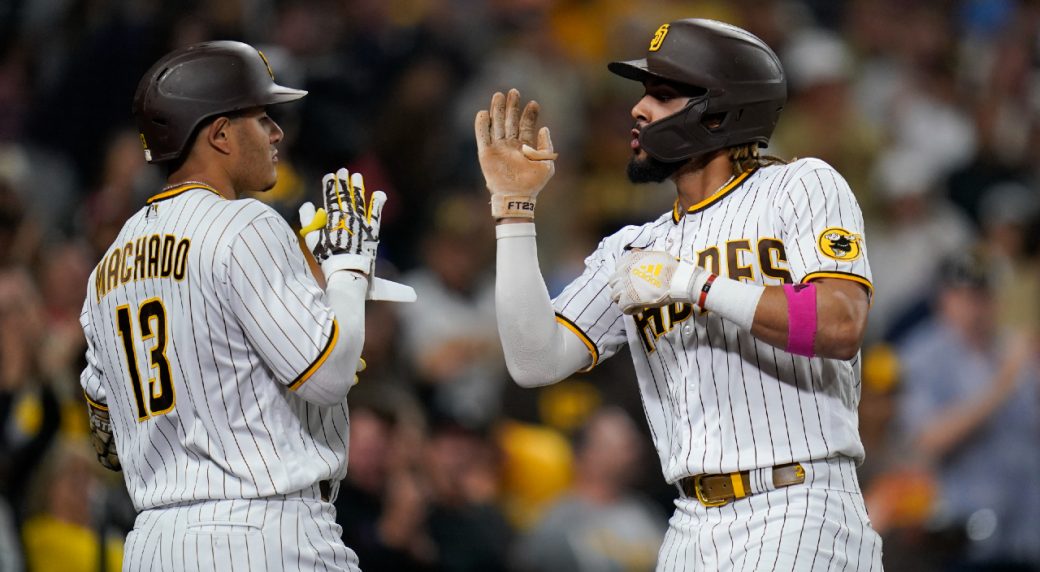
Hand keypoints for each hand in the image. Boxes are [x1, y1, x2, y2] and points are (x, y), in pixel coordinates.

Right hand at [299, 168, 385, 277]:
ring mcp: (361, 222)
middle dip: (344, 182)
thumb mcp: (311, 239)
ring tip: (356, 176)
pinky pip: (375, 214)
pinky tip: (380, 193)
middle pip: (346, 196)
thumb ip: (307, 219)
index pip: (330, 197)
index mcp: (332, 217)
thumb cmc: (327, 257)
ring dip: (357, 187)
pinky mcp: (372, 230)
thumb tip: (308, 204)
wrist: (347, 270)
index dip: (330, 185)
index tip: (330, 176)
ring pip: (359, 200)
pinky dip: (377, 203)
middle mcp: (348, 216)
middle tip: (344, 171)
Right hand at [474, 88, 555, 218]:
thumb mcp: (546, 165)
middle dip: (512, 106)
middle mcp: (510, 145)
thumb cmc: (533, 184)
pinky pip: (482, 137)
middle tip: (514, 91)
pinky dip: (481, 126)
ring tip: (498, 95)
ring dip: (496, 110)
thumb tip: (544, 128)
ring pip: (496, 124)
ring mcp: (498, 148)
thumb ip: (545, 147)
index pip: (526, 125)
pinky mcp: (486, 154)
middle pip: (510, 121)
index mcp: (525, 146)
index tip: (533, 103)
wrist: (517, 198)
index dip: (529, 114)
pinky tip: (483, 113)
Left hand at [609, 250, 708, 314]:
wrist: (677, 280)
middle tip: (630, 293)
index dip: (623, 276)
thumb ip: (642, 255)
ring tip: (634, 302)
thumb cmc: (670, 268)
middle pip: (612, 282)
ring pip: (614, 296)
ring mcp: (625, 285)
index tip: (631, 281)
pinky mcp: (629, 299)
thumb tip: (635, 251)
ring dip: (623, 299)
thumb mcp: (655, 254)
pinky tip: (639, 309)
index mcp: (629, 260)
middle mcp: (624, 272)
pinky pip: (622, 307)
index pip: (617, 269)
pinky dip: (629, 310)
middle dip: (620, 288)